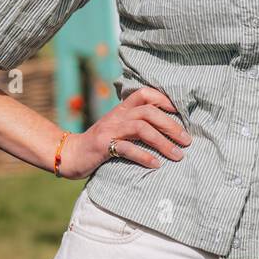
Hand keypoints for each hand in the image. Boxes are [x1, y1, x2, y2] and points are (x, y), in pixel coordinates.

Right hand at [57, 86, 191, 178]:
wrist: (71, 154)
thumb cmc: (100, 144)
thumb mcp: (118, 128)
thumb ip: (136, 125)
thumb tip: (167, 130)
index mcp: (122, 109)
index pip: (144, 94)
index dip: (164, 99)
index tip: (180, 113)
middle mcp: (117, 116)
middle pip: (149, 112)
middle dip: (171, 125)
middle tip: (187, 140)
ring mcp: (110, 130)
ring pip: (142, 129)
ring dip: (163, 142)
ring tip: (178, 155)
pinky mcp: (103, 146)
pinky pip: (127, 148)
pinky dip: (144, 156)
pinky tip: (156, 165)